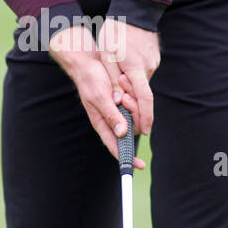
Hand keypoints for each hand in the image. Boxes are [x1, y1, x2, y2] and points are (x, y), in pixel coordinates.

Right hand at [48, 23, 146, 167]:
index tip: (139, 165)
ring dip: (132, 105)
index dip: (127, 157)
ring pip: (132, 117)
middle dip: (133, 118)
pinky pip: (132, 105)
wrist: (87, 61)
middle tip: (125, 98)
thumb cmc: (90, 79)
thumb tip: (122, 133)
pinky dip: (132, 98)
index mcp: (101, 123)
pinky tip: (125, 85)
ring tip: (122, 88)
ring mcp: (114, 111)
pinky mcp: (119, 101)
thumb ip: (111, 115)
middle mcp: (109, 119)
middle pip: (129, 130)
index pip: (115, 146)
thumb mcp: (100, 97)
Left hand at [95, 17, 159, 137]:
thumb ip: (112, 81)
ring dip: (132, 87)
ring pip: (142, 84)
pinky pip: (144, 74)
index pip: (145, 99)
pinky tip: (125, 68)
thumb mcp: (107, 57)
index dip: (145, 117)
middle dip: (133, 102)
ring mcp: (153, 63)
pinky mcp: (154, 58)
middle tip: (120, 100)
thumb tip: (117, 102)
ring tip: (119, 78)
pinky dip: (136, 77)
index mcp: (135, 68)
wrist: (133, 10)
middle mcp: (148, 68)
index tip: (144, 131)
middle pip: (143, 94)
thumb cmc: (115, 33)